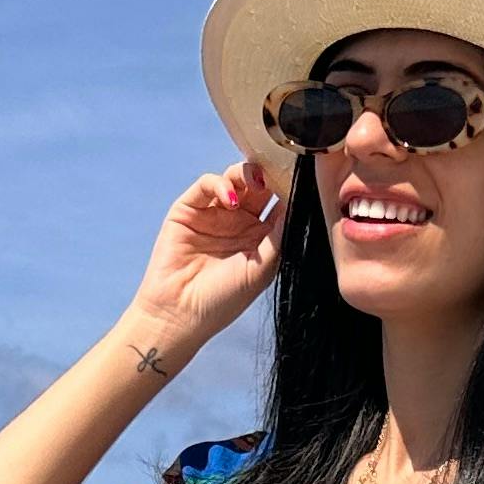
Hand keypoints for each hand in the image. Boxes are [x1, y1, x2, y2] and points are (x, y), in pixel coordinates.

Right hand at [123, 159, 282, 361]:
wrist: (181, 313)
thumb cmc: (224, 299)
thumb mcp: (263, 268)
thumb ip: (279, 234)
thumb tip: (297, 201)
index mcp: (262, 237)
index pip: (280, 202)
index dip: (291, 188)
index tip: (302, 178)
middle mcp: (240, 222)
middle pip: (259, 185)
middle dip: (270, 174)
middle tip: (279, 170)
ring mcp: (215, 213)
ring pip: (235, 178)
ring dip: (247, 174)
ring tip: (256, 182)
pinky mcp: (189, 209)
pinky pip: (207, 184)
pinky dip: (220, 183)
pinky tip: (230, 200)